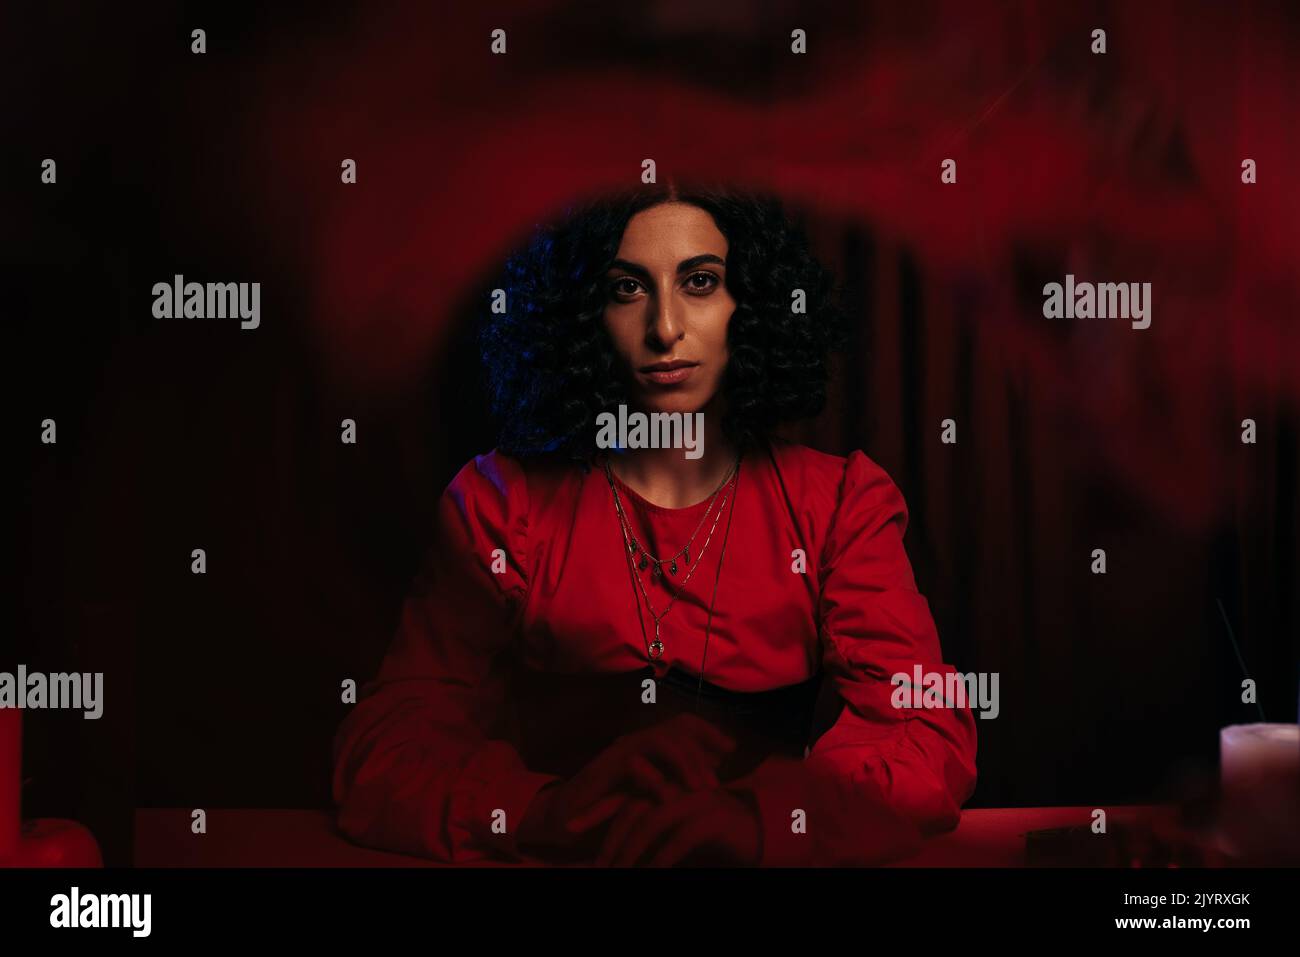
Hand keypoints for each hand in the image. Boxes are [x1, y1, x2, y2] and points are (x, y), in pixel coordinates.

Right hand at [518, 713, 735, 852]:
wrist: (568, 815)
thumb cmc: (614, 807)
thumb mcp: (654, 792)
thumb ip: (679, 780)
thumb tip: (716, 774)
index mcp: (651, 743)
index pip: (685, 723)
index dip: (710, 732)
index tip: (731, 750)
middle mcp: (638, 740)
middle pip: (677, 728)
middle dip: (702, 753)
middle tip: (715, 784)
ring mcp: (622, 751)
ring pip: (660, 739)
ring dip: (684, 763)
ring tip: (698, 789)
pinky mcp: (606, 769)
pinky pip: (634, 765)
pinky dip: (654, 779)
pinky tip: (668, 796)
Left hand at [597, 787, 761, 866]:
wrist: (763, 832)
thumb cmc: (717, 834)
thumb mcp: (680, 828)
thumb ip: (654, 830)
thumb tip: (623, 849)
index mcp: (669, 786)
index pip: (627, 797)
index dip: (598, 812)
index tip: (570, 827)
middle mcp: (679, 788)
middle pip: (634, 808)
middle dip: (611, 839)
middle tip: (597, 866)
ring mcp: (696, 800)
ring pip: (652, 822)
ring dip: (631, 851)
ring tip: (618, 872)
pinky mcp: (712, 819)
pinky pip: (679, 840)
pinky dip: (661, 859)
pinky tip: (650, 874)